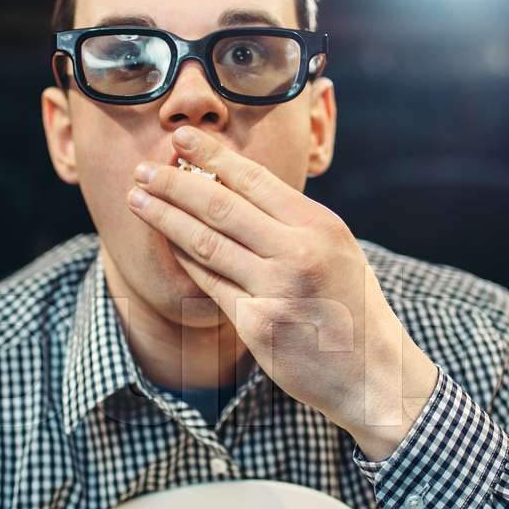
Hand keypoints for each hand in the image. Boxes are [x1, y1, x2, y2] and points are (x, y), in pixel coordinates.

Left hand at [128, 127, 439, 460]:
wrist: (371, 370)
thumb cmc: (350, 302)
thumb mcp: (335, 247)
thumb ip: (291, 219)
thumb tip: (233, 182)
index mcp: (318, 224)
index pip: (253, 179)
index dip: (210, 154)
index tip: (179, 137)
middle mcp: (296, 252)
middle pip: (220, 207)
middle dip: (174, 184)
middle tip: (141, 170)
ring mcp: (275, 290)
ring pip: (205, 244)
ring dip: (165, 219)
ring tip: (137, 200)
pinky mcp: (257, 324)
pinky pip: (210, 284)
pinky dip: (184, 261)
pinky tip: (166, 245)